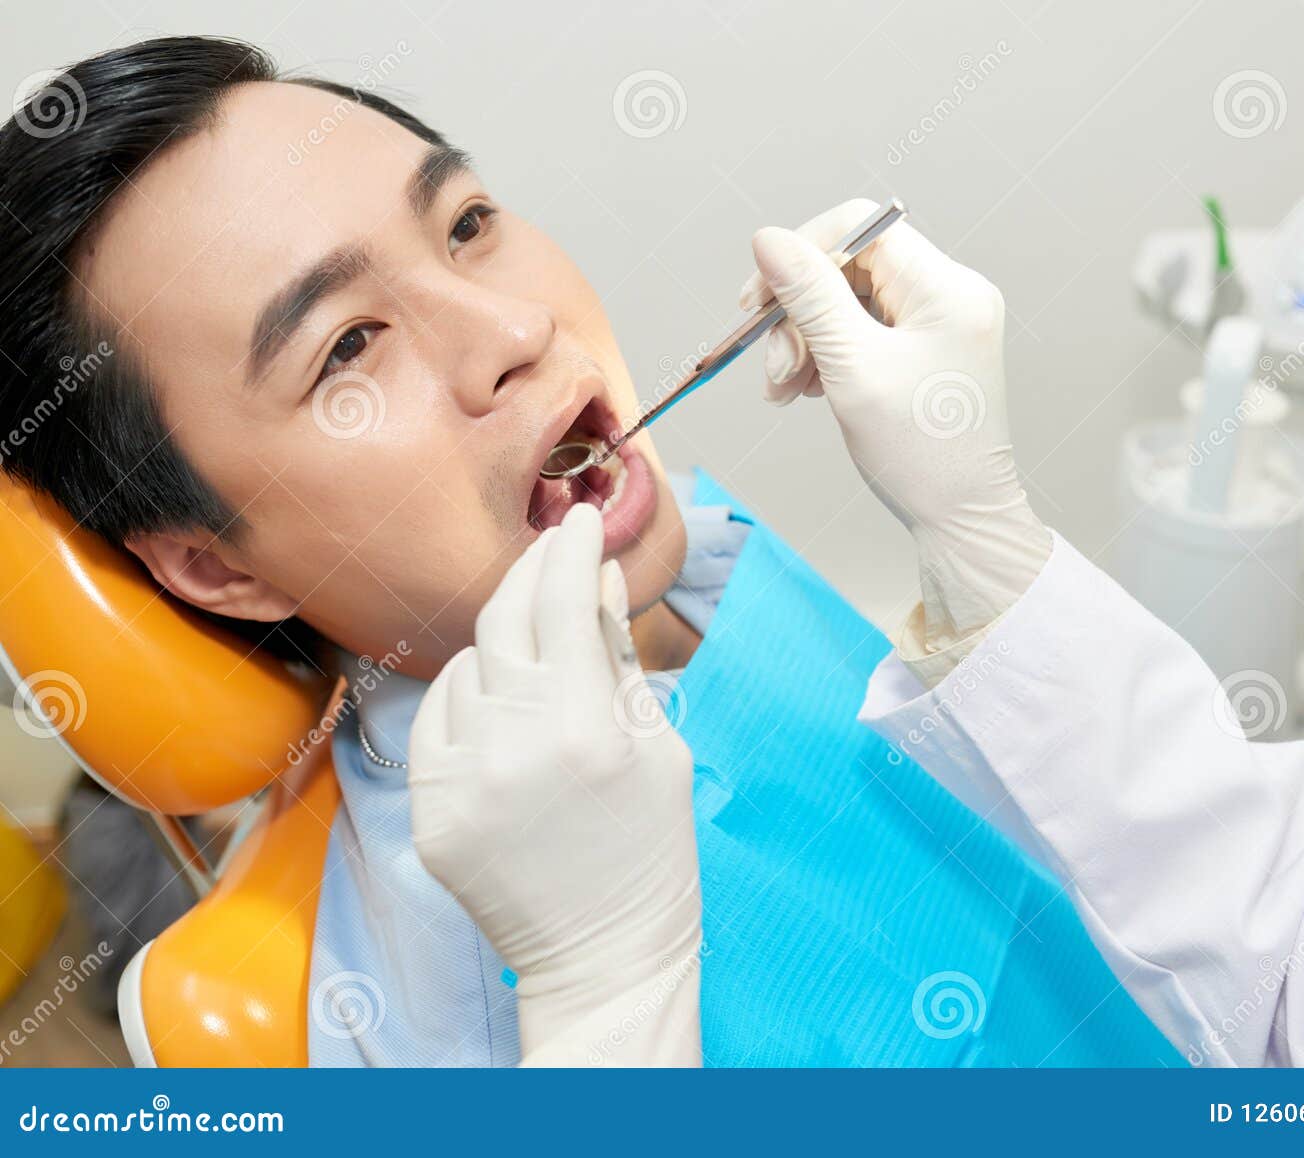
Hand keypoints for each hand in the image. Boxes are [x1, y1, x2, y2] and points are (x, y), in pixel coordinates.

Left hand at [409, 503, 701, 1065]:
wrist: (603, 956)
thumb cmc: (651, 853)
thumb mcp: (660, 748)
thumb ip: (619, 660)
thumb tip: (598, 582)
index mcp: (586, 730)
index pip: (565, 602)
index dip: (574, 549)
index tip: (584, 521)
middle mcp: (513, 748)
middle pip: (504, 618)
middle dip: (534, 572)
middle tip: (556, 550)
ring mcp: (460, 782)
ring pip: (466, 666)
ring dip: (503, 644)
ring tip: (542, 662)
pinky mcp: (428, 811)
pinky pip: (438, 721)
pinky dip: (469, 700)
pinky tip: (503, 713)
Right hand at [739, 199, 1052, 681]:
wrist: (961, 519)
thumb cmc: (921, 455)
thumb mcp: (852, 368)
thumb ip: (809, 297)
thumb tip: (767, 239)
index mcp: (947, 288)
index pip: (859, 228)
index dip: (799, 254)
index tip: (757, 301)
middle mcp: (951, 294)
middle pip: (850, 265)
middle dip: (799, 311)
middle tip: (771, 363)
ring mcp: (941, 321)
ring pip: (850, 300)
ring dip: (806, 338)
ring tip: (785, 388)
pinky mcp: (928, 348)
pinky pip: (864, 329)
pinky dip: (828, 353)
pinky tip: (807, 387)